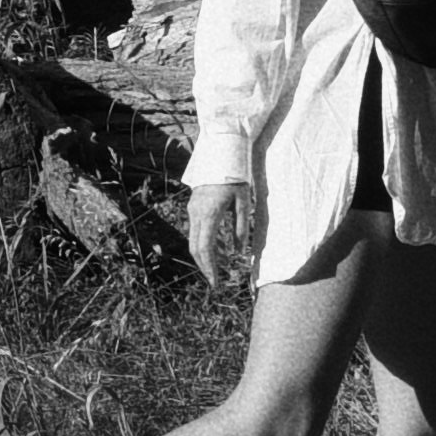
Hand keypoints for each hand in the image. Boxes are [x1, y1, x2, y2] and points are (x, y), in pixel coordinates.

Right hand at [182, 159, 258, 289]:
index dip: (209, 267)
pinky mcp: (193, 206)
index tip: (215, 282)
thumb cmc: (235, 176)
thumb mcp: (243, 202)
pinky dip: (204, 244)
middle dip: (204, 266)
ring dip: (204, 256)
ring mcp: (192, 209)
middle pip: (194, 248)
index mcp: (209, 214)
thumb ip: (240, 228)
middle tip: (215, 281)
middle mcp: (196, 214)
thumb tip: (237, 252)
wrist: (220, 153)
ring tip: (218, 268)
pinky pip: (196, 230)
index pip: (204, 248)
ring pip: (193, 240)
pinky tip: (218, 249)